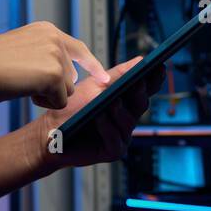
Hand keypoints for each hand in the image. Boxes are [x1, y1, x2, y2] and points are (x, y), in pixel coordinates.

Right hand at [0, 21, 110, 110]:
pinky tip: (24, 91)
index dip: (92, 65)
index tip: (104, 77)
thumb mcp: (20, 51)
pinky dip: (43, 103)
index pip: (77, 47)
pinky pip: (59, 101)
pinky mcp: (55, 73)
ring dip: (47, 95)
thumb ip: (42, 56)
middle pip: (71, 76)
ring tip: (21, 84)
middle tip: (25, 82)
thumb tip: (65, 76)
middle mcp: (54, 38)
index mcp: (45, 30)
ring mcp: (56, 54)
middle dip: (54, 87)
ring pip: (66, 90)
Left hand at [31, 55, 162, 170]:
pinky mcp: (113, 150)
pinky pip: (115, 138)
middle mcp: (128, 118)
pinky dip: (107, 127)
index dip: (153, 79)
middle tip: (138, 81)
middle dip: (139, 92)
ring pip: (128, 121)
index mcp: (127, 102)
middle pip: (140, 104)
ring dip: (119, 110)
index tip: (159, 67)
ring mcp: (122, 135)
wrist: (52, 131)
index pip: (145, 89)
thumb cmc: (73, 108)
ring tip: (112, 101)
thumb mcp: (96, 85)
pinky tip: (100, 117)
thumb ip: (118, 75)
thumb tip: (140, 60)